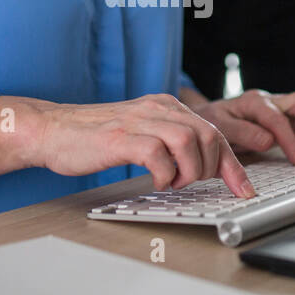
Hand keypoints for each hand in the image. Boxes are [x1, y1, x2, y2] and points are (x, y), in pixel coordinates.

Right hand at [0, 93, 254, 196]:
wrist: (51, 130)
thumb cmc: (93, 136)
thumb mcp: (140, 131)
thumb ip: (168, 141)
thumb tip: (200, 167)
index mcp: (165, 106)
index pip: (214, 131)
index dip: (233, 164)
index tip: (243, 188)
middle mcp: (157, 109)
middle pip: (209, 135)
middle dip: (215, 169)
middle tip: (200, 187)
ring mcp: (139, 122)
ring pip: (190, 143)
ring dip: (190, 172)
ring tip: (174, 183)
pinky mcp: (121, 138)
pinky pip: (158, 156)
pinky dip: (164, 175)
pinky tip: (155, 181)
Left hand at [188, 89, 294, 165]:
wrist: (207, 116)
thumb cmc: (212, 121)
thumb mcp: (218, 127)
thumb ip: (242, 133)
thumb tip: (267, 141)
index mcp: (254, 103)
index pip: (280, 120)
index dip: (292, 142)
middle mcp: (272, 101)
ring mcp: (281, 108)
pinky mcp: (287, 117)